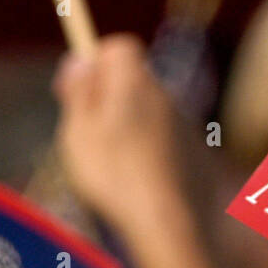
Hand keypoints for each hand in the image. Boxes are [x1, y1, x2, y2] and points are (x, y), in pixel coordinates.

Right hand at [53, 35, 184, 238]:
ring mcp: (184, 124)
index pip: (120, 47)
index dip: (96, 60)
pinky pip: (163, 137)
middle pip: (133, 79)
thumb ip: (80, 91)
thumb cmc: (114, 174)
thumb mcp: (79, 130)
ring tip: (107, 161)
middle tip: (84, 129)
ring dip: (127, 124)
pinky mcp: (194, 151)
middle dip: (108, 95)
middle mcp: (165, 96)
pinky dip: (147, 148)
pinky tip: (134, 178)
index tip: (73, 87)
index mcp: (135, 83)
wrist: (167, 220)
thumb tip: (80, 59)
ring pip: (148, 110)